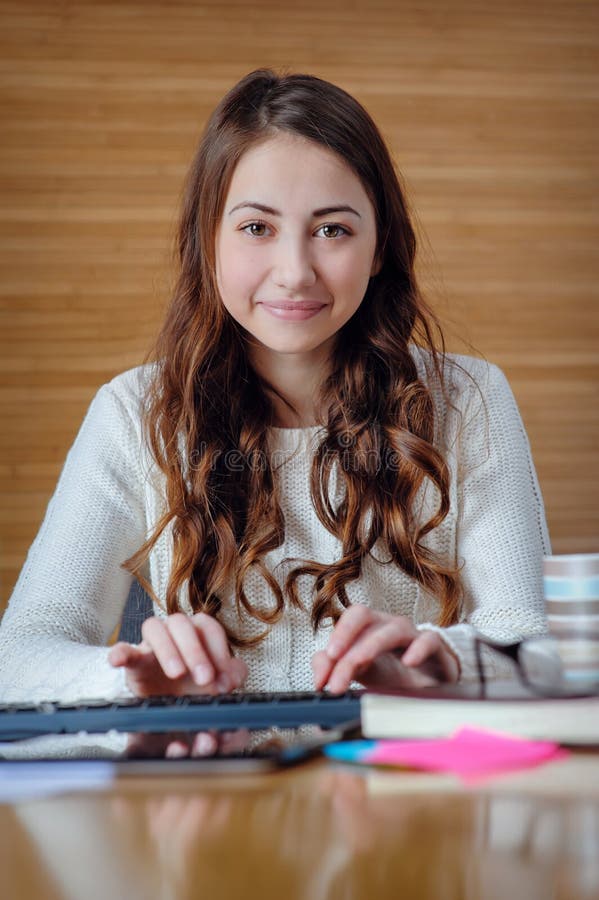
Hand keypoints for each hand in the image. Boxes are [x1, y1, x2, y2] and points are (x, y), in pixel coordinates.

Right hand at [108, 612, 247, 697]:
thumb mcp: (217, 681)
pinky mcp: (133, 660)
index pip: (209, 627)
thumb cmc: (195, 685)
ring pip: (155, 628)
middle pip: (182, 624)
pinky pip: (122, 649)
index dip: (219, 650)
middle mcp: (175, 630)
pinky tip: (117, 660)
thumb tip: (234, 676)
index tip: (225, 679)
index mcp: (198, 631)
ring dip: (167, 649)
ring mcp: (151, 643)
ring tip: (176, 674)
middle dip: (196, 651)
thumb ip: (231, 676)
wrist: (168, 704)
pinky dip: (119, 652)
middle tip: (205, 679)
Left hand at [312, 606, 458, 693]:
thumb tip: (320, 677)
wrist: (431, 680)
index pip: (348, 619)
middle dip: (346, 638)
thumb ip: (334, 668)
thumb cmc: (392, 670)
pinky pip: (429, 640)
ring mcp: (412, 634)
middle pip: (364, 615)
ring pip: (393, 628)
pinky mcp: (435, 649)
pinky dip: (419, 648)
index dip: (335, 638)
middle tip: (336, 662)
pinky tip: (409, 662)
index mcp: (368, 627)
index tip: (323, 673)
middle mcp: (388, 624)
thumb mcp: (359, 670)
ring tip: (360, 663)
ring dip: (372, 646)